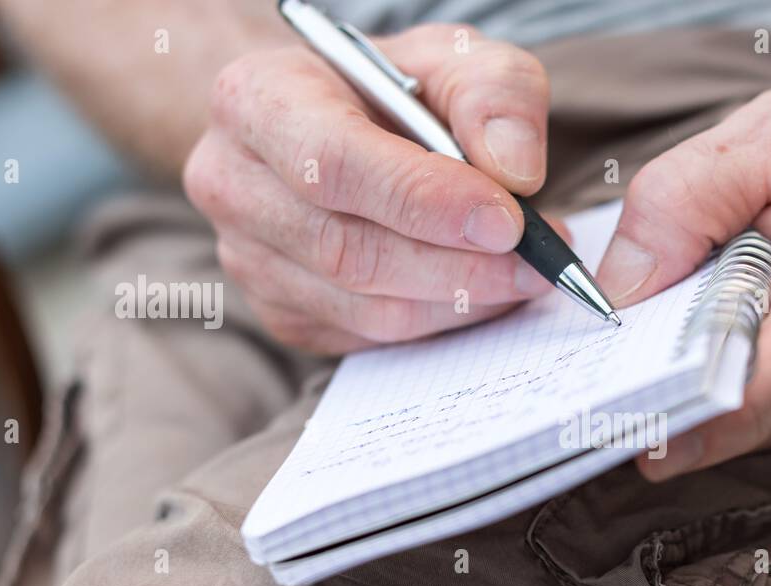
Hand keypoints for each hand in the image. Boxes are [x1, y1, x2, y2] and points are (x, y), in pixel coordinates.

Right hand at [184, 24, 558, 353]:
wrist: (335, 129)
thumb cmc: (393, 91)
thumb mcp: (452, 61)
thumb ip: (494, 95)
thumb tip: (515, 171)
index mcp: (257, 99)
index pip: (334, 164)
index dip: (425, 202)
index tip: (508, 222)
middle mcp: (232, 183)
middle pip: (349, 251)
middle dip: (459, 267)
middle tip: (538, 263)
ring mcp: (249, 260)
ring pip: (366, 309)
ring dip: (460, 302)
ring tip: (523, 275)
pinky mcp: (283, 315)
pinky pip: (371, 339)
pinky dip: (440, 323)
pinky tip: (481, 293)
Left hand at [597, 65, 770, 479]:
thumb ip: (689, 197)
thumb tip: (624, 291)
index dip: (725, 410)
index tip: (653, 443)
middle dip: (686, 396)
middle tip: (610, 393)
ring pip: (767, 409)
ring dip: (708, 382)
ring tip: (673, 328)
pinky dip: (733, 379)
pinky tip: (716, 334)